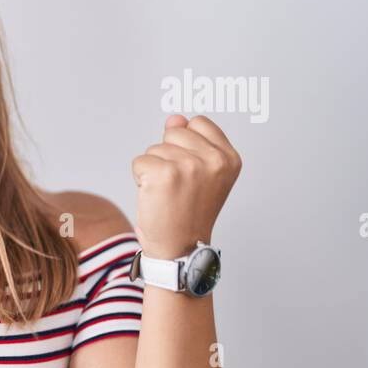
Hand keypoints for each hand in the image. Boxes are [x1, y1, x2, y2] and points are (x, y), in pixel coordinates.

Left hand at [131, 114, 240, 257]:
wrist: (180, 248)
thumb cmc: (189, 213)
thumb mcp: (201, 174)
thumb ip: (191, 142)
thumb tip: (174, 118)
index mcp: (229, 158)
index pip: (198, 124)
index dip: (185, 145)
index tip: (189, 172)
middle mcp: (213, 160)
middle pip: (173, 133)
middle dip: (168, 156)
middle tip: (177, 187)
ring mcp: (189, 165)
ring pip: (154, 148)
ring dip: (153, 170)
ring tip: (167, 194)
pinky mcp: (164, 174)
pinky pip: (139, 162)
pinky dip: (140, 179)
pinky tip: (155, 197)